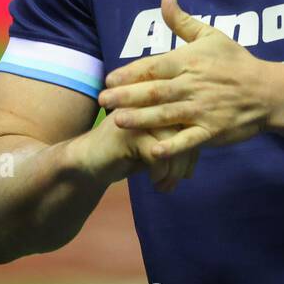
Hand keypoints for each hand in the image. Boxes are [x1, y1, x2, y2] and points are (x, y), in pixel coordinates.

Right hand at [80, 108, 198, 192]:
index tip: (188, 169)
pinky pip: (157, 154)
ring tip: (169, 185)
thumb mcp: (155, 145)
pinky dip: (161, 174)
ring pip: (172, 142)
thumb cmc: (125, 152)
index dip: (194, 143)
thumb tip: (196, 161)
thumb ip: (176, 143)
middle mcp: (149, 102)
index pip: (190, 116)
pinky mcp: (127, 133)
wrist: (88, 161)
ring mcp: (137, 115)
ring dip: (175, 170)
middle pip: (184, 127)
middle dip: (187, 158)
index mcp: (159, 98)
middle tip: (185, 178)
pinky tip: (157, 184)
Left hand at [98, 0, 275, 160]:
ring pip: (166, 115)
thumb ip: (183, 21)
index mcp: (190, 61)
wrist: (268, 91)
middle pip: (155, 91)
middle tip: (103, 100)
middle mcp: (193, 85)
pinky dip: (171, 147)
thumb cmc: (237, 62)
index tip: (109, 78)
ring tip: (118, 121)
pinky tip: (152, 152)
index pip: (154, 66)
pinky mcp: (212, 131)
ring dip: (141, 119)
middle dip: (127, 96)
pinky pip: (188, 140)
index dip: (130, 73)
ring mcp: (203, 109)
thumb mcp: (211, 36)